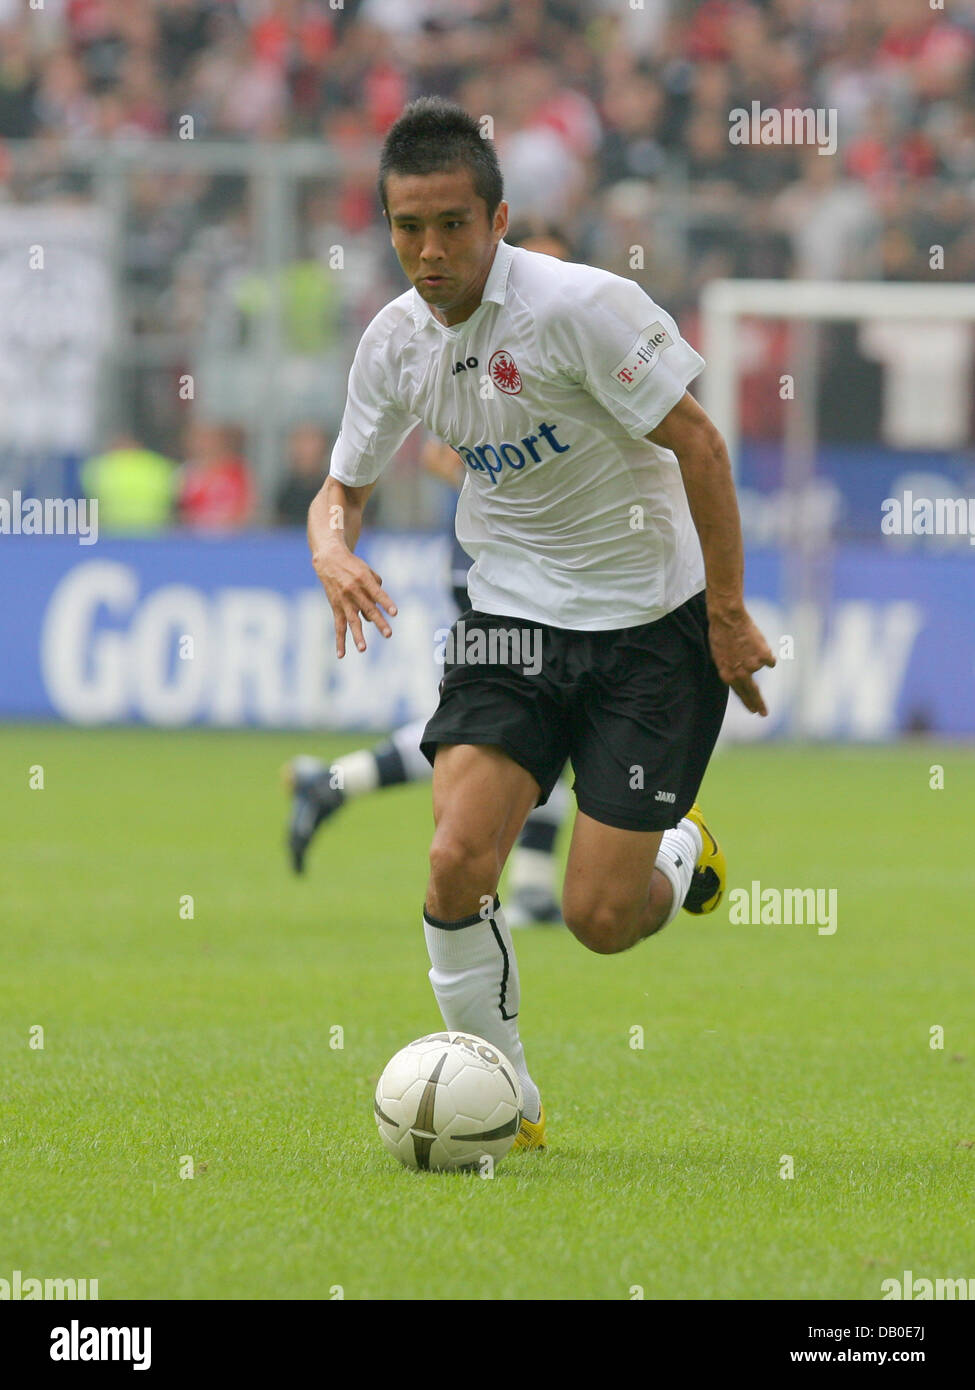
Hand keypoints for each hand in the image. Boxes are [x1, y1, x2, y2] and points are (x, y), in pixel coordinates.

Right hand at [312, 542, 397, 657]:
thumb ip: (377, 585)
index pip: (377, 593)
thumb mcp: (367, 569)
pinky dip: (340, 641)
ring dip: (358, 636)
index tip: (394, 613)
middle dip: (379, 622)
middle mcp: (354, 591)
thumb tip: (379, 605)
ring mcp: (344, 601)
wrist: (329, 560)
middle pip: (369, 610)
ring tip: (363, 649)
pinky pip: (338, 627)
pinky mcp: (336, 607)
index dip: (386, 603)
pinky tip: (341, 655)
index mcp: (364, 579)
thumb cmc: (353, 565)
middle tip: (388, 634)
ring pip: (352, 621)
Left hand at [707, 605, 775, 715]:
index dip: (748, 703)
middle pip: (752, 693)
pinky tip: (757, 643)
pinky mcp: (764, 656)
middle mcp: (740, 674)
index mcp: (727, 675)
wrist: (728, 619)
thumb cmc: (720, 634)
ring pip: (760, 665)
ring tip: (745, 643)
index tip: (754, 711)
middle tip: (764, 714)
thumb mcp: (719, 657)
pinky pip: (769, 659)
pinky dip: (766, 652)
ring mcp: (753, 666)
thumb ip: (731, 669)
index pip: (740, 694)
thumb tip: (740, 678)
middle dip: (758, 704)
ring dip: (756, 657)